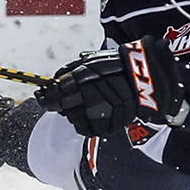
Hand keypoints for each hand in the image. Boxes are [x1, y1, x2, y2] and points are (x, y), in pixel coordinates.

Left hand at [37, 37, 185, 138]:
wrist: (147, 79)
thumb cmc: (118, 66)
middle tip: (68, 99)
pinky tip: (94, 114)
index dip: (44, 97)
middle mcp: (85, 99)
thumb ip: (69, 71)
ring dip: (74, 113)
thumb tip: (54, 80)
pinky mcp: (106, 126)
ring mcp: (96, 114)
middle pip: (60, 109)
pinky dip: (87, 123)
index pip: (51, 96)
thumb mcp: (91, 60)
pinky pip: (86, 129)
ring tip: (88, 104)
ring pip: (72, 120)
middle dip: (61, 103)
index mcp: (79, 81)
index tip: (42, 95)